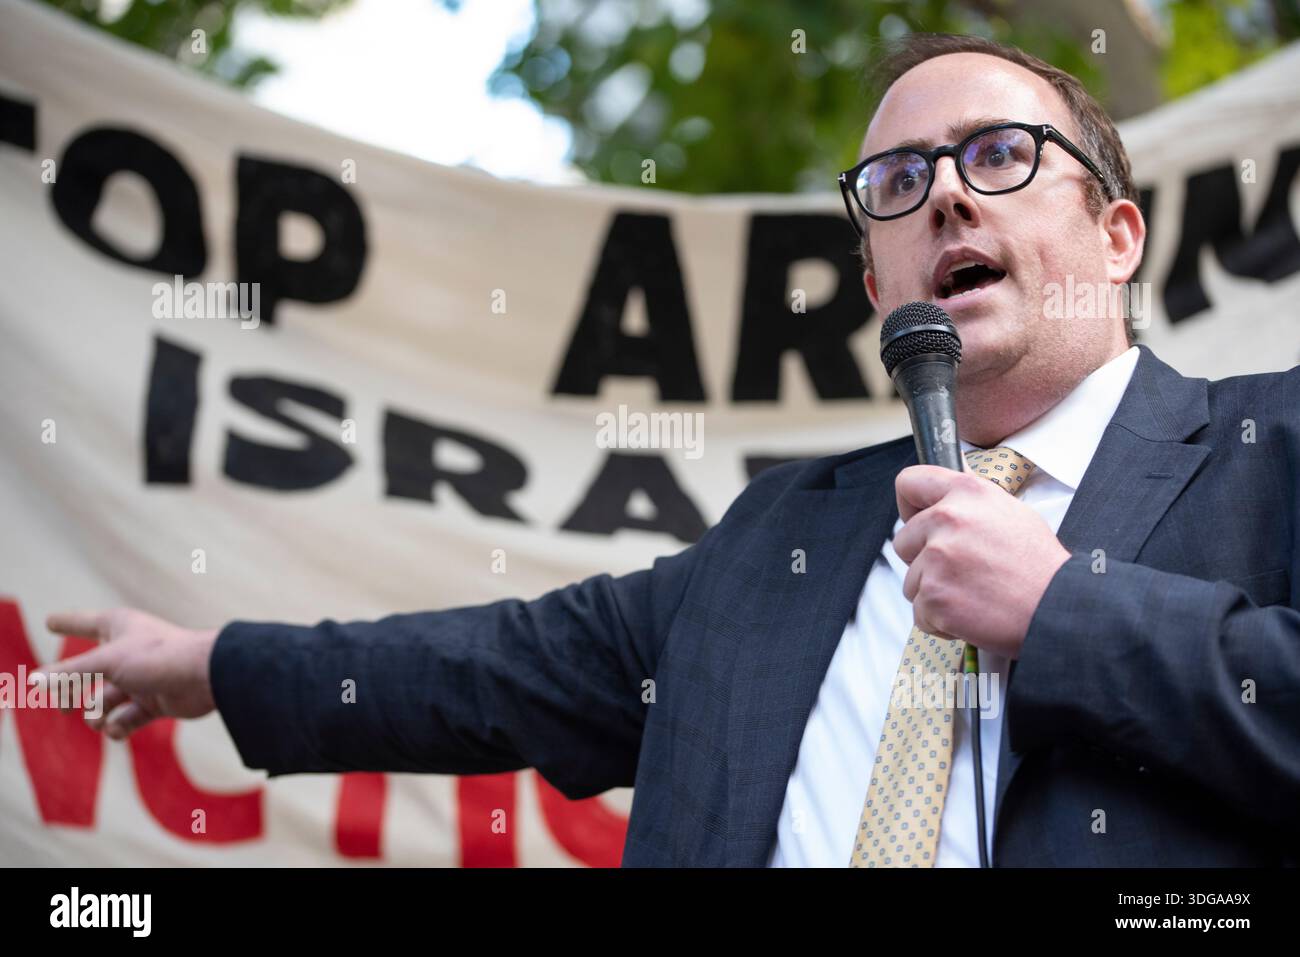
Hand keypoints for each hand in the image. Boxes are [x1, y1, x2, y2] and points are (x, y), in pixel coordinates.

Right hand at [32, 608, 219, 738]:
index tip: (50, 621)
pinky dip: (120, 726)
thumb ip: (68, 674)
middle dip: (72, 693)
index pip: (84, 623)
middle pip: (87, 673)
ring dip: (98, 715)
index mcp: (118, 628)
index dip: (66, 623)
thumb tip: (32, 682)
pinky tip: (119, 728)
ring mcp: (142, 677)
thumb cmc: (158, 657)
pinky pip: (127, 718)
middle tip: (64, 708)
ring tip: (99, 719)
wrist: (207, 677)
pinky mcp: (156, 701)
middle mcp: (128, 651)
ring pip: (105, 701)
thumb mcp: (106, 662)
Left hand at [892, 464, 1069, 657]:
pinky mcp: (934, 595)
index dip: (909, 506)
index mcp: (967, 493)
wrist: (1058, 610)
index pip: (909, 482)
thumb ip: (970, 504)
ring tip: (974, 595)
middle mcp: (948, 519)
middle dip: (923, 561)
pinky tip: (972, 614)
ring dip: (934, 593)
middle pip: (902, 541)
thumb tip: (942, 498)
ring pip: (911, 581)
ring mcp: (937, 558)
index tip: (917, 521)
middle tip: (962, 573)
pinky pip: (920, 613)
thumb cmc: (1039, 567)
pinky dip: (940, 621)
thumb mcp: (1010, 513)